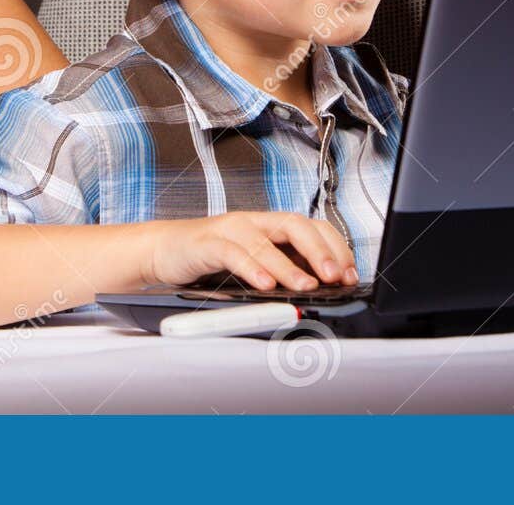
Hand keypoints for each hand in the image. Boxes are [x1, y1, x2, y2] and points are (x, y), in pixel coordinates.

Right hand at [143, 212, 357, 291]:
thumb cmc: (211, 257)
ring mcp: (229, 230)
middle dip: (320, 250)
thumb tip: (321, 290)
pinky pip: (232, 253)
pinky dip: (251, 268)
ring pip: (265, 240)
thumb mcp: (254, 263)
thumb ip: (283, 270)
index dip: (335, 248)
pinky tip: (265, 285)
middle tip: (335, 276)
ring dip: (289, 265)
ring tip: (307, 286)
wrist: (163, 250)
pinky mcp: (206, 243)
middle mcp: (254, 222)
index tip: (349, 274)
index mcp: (270, 226)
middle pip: (295, 224)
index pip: (313, 227)